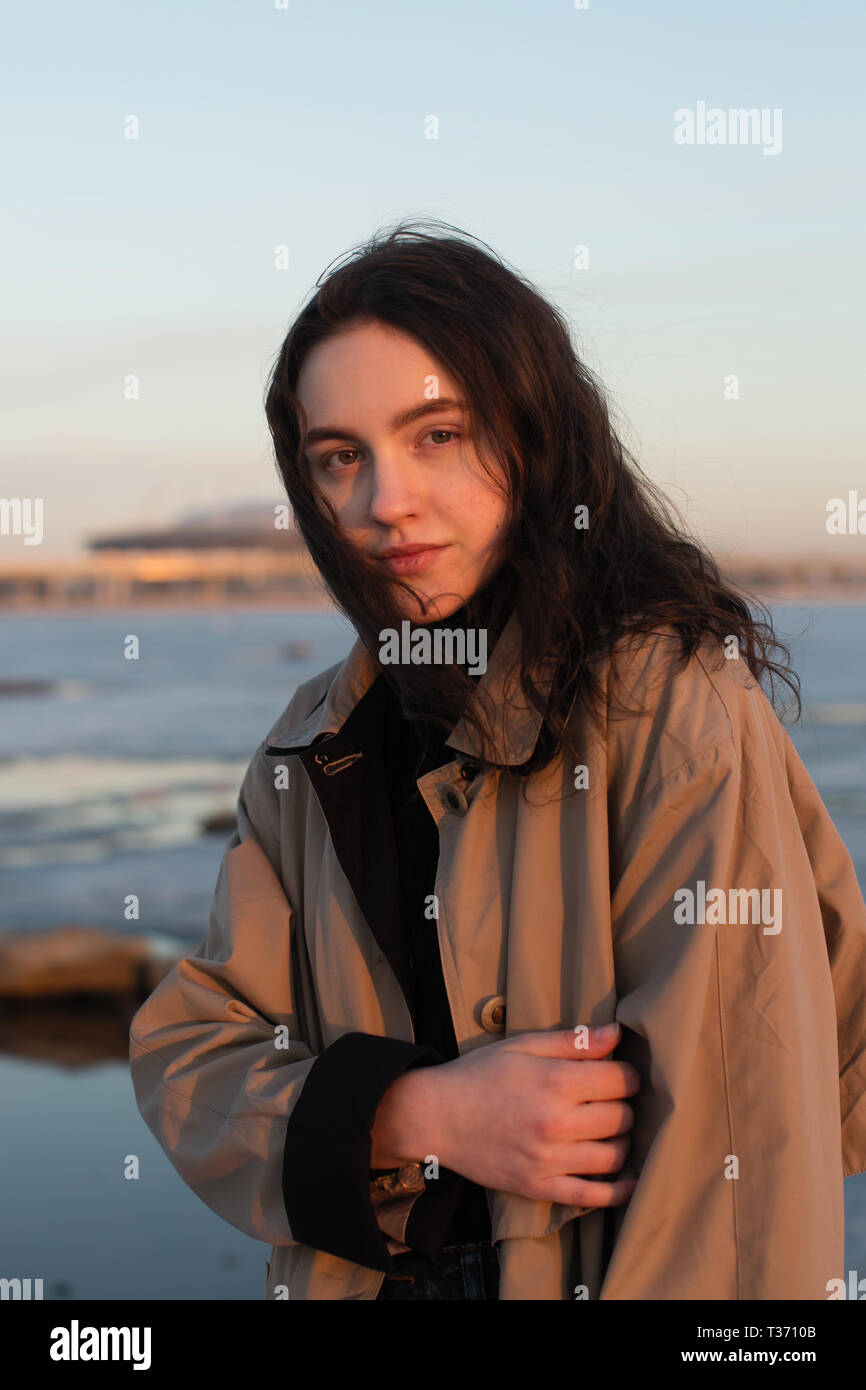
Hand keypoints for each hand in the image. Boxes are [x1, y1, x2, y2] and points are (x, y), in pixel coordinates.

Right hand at [371, 1022, 638, 1207]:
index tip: (621, 1075)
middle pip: (621, 1118)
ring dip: (621, 1142)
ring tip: (610, 1130)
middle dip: (624, 1106)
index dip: (628, 1074)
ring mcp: (548, 1160)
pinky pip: (591, 1196)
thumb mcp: (522, 1046)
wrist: (434, 1115)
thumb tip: (618, 1033)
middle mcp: (556, 1123)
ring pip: (614, 1156)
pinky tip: (629, 1180)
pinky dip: (618, 1192)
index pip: (620, 1081)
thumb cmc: (478, 1074)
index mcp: (554, 1082)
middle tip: (613, 1101)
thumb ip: (572, 1041)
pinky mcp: (538, 1187)